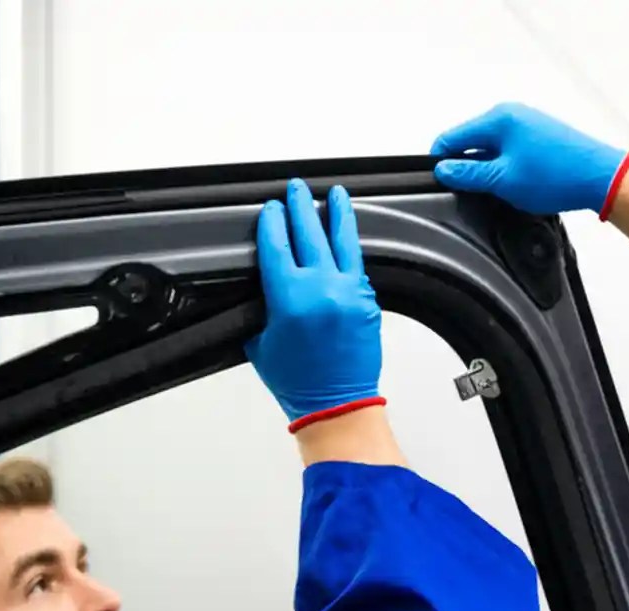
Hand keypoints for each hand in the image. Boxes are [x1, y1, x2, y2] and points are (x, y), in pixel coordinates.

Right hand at [246, 179, 382, 424]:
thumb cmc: (298, 382)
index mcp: (289, 297)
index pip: (277, 245)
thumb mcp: (261, 342)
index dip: (272, 222)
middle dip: (300, 206)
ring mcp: (349, 291)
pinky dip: (351, 245)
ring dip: (337, 213)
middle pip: (309, 233)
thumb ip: (264, 307)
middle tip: (295, 188)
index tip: (270, 208)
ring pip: (343, 241)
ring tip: (335, 193)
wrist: (337, 404)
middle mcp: (321, 288)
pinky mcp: (367, 300)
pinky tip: (348, 234)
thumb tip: (267, 283)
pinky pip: (358, 264)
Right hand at [430, 102, 628, 215]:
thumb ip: (468, 174)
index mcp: (498, 118)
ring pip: (490, 149)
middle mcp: (511, 114)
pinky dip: (506, 168)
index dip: (441, 162)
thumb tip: (444, 170)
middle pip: (470, 142)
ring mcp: (527, 123)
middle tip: (475, 193)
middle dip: (468, 167)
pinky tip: (517, 185)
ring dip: (488, 170)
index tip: (440, 183)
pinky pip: (508, 151)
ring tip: (502, 191)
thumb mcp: (502, 179)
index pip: (452, 137)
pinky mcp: (539, 136)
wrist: (600, 177)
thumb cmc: (558, 175)